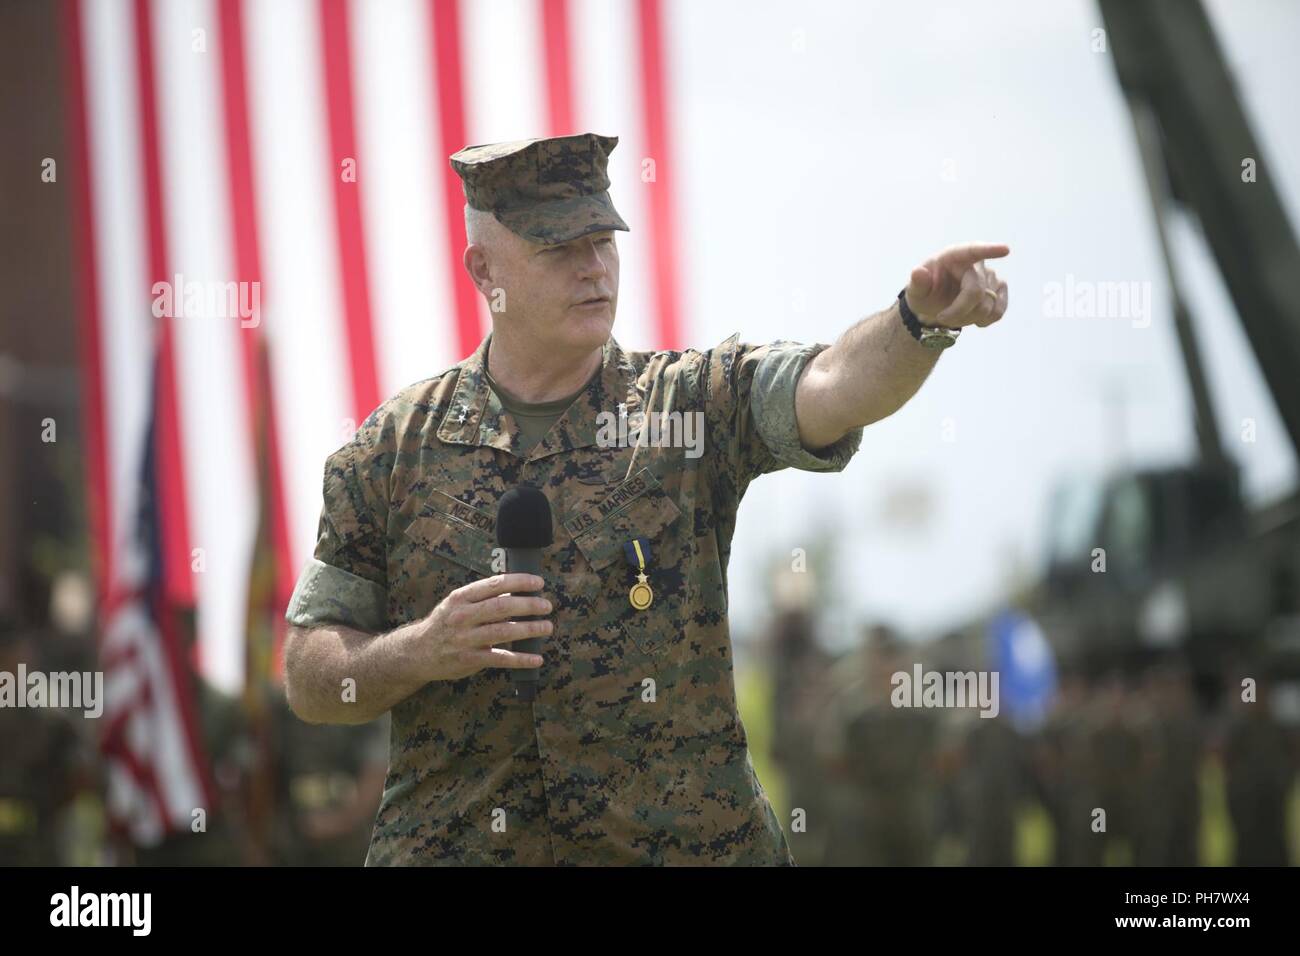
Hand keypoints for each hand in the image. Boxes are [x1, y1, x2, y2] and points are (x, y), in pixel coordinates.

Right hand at [411, 573, 551, 681]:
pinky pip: (500, 659)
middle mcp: (463, 616)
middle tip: (546, 606)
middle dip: (528, 605)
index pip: (494, 585)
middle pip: (502, 607)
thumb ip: (482, 597)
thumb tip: (515, 590)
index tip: (538, 583)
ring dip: (530, 629)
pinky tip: (536, 659)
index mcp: (461, 598)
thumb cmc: (445, 623)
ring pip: (504, 632)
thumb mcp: (456, 604)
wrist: (418, 652)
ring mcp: (466, 639)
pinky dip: (521, 659)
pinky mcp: (470, 660)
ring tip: (547, 627)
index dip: (519, 582)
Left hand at [904, 242, 1009, 329]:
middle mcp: (976, 263)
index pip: (973, 250)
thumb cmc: (925, 293)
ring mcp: (990, 276)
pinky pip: (998, 311)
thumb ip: (917, 282)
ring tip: (954, 315)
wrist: (934, 306)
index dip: (989, 250)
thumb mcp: (915, 290)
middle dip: (958, 311)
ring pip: (988, 305)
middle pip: (976, 292)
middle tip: (942, 318)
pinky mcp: (999, 290)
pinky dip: (984, 320)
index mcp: (954, 256)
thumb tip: (918, 273)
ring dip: (968, 318)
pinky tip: (972, 318)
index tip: (1005, 249)